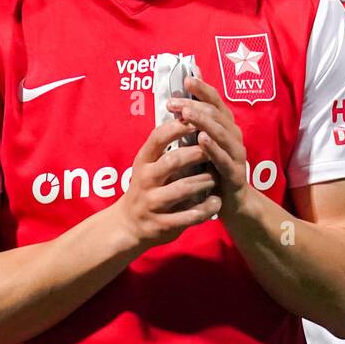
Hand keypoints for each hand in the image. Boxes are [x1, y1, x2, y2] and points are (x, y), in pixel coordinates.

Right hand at [116, 118, 221, 249]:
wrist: (128, 225)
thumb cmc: (146, 187)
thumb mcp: (148, 165)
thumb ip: (165, 147)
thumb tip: (189, 118)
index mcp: (143, 161)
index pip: (158, 137)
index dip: (178, 126)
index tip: (198, 121)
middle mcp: (145, 179)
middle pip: (173, 160)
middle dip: (196, 154)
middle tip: (214, 151)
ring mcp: (152, 203)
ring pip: (183, 188)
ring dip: (204, 181)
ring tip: (216, 177)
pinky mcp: (161, 223)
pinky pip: (188, 216)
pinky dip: (205, 209)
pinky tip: (216, 202)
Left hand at [166, 76, 249, 217]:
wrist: (230, 202)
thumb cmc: (212, 168)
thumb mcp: (202, 141)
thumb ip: (196, 119)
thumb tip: (185, 88)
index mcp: (226, 126)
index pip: (216, 101)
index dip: (202, 89)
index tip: (186, 79)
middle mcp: (234, 136)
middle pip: (217, 114)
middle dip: (195, 104)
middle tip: (174, 101)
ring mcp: (236, 154)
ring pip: (221, 132)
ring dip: (203, 121)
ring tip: (186, 113)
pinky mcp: (235, 173)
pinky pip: (223, 158)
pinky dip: (213, 147)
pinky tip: (200, 140)